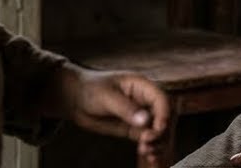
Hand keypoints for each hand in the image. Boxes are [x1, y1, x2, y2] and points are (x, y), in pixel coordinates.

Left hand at [52, 66, 171, 164]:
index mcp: (142, 86)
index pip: (161, 99)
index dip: (163, 114)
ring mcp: (141, 116)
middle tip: (147, 143)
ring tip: (147, 152)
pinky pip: (148, 139)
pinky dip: (150, 147)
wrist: (75, 99)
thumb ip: (126, 108)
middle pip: (165, 116)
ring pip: (159, 130)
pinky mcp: (134, 129)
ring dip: (158, 142)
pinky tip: (147, 155)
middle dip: (161, 132)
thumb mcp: (106, 96)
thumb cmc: (90, 89)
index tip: (157, 129)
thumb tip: (145, 120)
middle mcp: (145, 100)